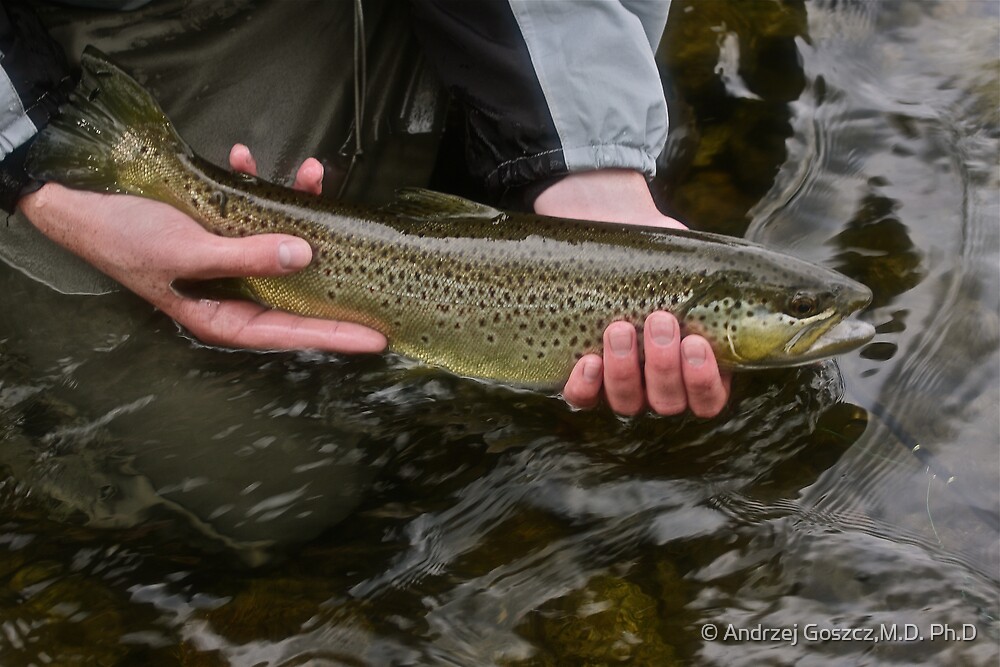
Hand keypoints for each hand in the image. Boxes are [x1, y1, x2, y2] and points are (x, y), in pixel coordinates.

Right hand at [18, 145, 386, 353]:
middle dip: (333, 272)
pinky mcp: (218, 228)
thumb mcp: (188, 251)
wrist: (77, 200)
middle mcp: (231, 291)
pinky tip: (247, 159)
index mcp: (221, 314)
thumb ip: (245, 256)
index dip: (334, 335)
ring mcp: (227, 260)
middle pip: (295, 289)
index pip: (290, 331)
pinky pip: (249, 211)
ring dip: (295, 207)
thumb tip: (302, 255)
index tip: (376, 339)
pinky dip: (254, 186)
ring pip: (278, 243)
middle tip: (380, 273)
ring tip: (313, 173)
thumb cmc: (125, 237)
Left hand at [535, 169, 731, 416]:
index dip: (703, 382)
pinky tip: (589, 359)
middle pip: (668, 403)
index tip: (696, 341)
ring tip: (620, 328)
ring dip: (625, 369)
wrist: (614, 226)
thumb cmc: (669, 254)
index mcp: (698, 370)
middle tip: (659, 320)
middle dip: (664, 366)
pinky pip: (583, 399)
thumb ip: (752, 288)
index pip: (708, 402)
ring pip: (627, 403)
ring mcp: (621, 382)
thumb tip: (820, 296)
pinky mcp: (583, 371)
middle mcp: (661, 385)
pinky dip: (587, 385)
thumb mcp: (712, 267)